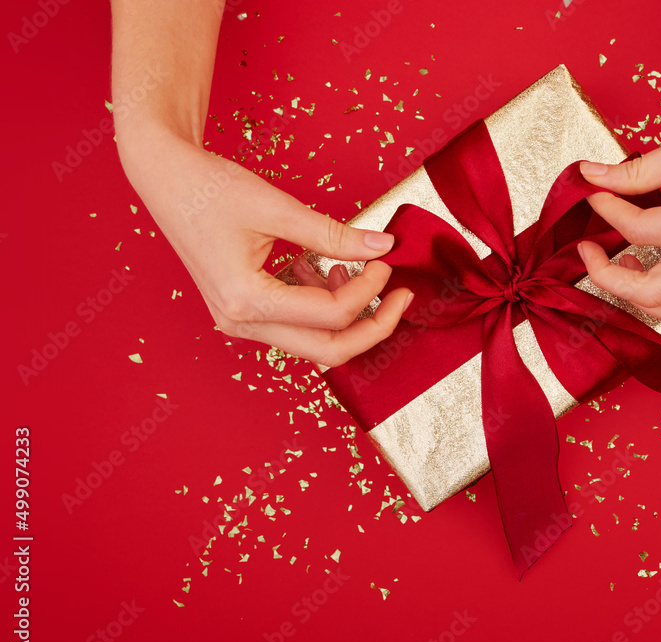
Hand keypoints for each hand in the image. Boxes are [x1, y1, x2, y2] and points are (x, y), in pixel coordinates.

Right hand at [118, 126, 412, 366]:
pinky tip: (325, 269)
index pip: (331, 315)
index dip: (369, 289)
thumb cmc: (211, 188)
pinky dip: (320, 304)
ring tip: (357, 270)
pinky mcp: (243, 311)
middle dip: (373, 327)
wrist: (166, 180)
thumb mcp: (277, 207)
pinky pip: (295, 326)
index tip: (386, 259)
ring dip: (346, 316)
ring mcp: (239, 322)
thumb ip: (334, 233)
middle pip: (327, 350)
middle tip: (402, 296)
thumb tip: (384, 246)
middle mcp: (240, 322)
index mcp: (246, 300)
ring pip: (313, 343)